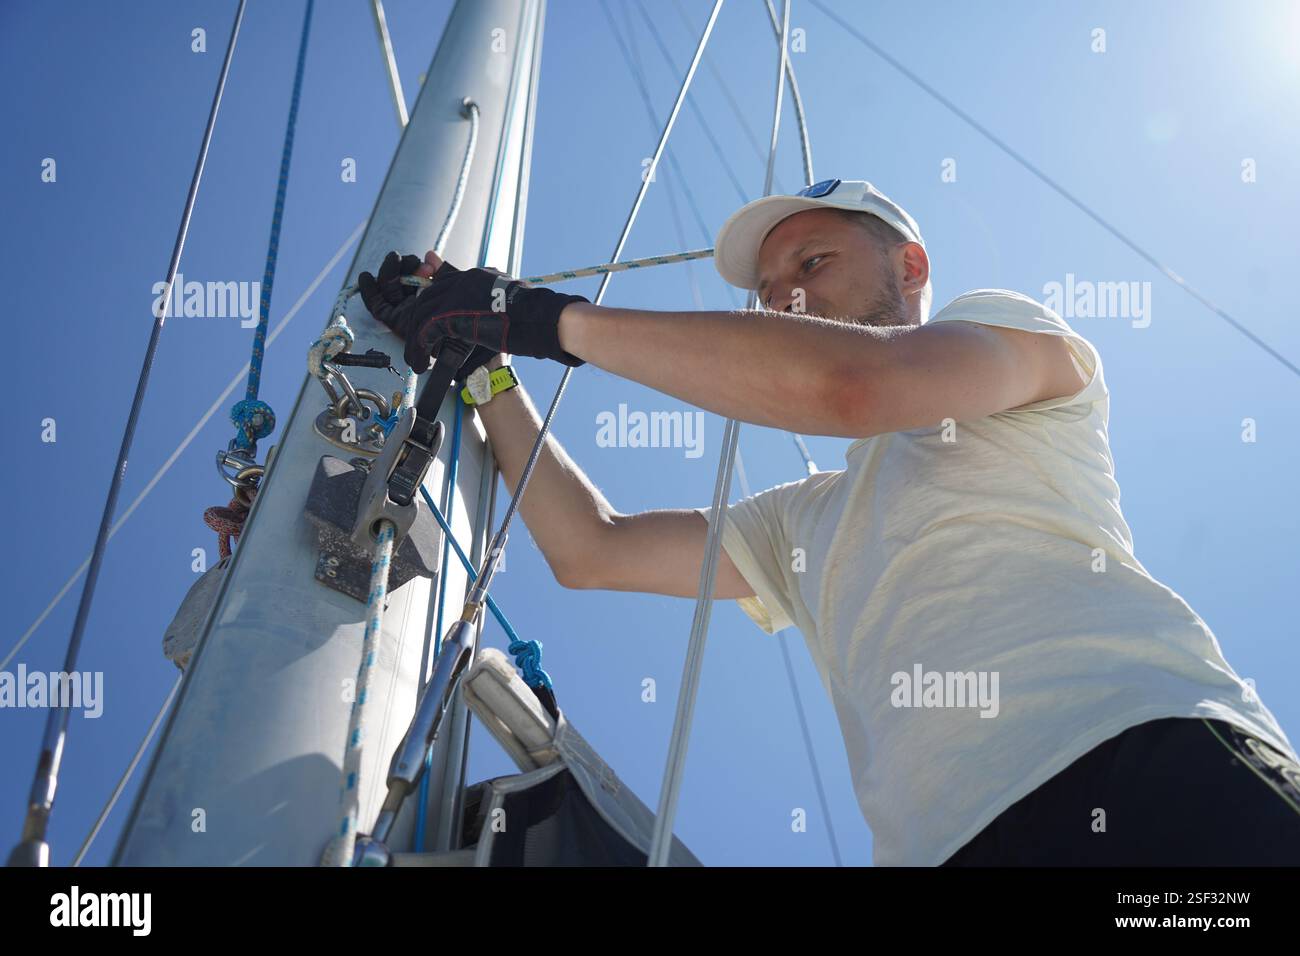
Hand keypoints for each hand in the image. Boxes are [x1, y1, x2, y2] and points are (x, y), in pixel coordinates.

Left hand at [358, 249, 587, 372]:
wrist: (540, 319)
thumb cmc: (533, 315)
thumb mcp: (508, 302)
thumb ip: (491, 299)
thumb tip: (490, 305)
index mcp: (474, 276)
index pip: (441, 279)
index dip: (427, 295)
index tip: (420, 308)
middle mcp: (461, 281)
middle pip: (425, 298)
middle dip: (417, 323)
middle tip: (417, 346)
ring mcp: (455, 295)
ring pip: (421, 314)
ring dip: (416, 340)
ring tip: (417, 361)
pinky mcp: (452, 313)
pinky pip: (424, 331)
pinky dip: (419, 349)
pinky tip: (421, 364)